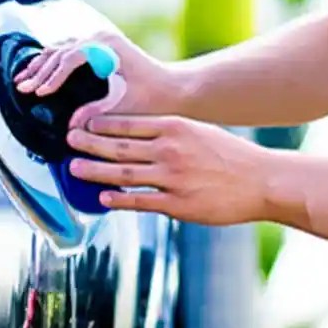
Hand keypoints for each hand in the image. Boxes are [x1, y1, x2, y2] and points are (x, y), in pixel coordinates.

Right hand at [13, 32, 182, 127]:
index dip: (51, 77)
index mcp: (107, 48)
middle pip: (60, 50)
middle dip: (40, 70)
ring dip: (42, 64)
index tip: (39, 93)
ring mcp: (100, 41)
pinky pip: (69, 50)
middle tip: (23, 88)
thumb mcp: (123, 109)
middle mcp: (102, 39)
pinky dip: (53, 61)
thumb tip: (72, 127)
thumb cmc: (156, 98)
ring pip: (61, 48)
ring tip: (24, 79)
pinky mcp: (99, 48)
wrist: (176, 89)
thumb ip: (96, 115)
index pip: (69, 59)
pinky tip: (41, 71)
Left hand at [65, 115, 271, 225]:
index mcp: (174, 127)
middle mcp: (170, 149)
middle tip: (66, 141)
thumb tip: (137, 136)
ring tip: (73, 169)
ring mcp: (172, 178)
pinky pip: (140, 201)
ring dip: (94, 171)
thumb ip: (169, 133)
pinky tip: (102, 198)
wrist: (261, 180)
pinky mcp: (177, 204)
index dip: (99, 124)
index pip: (127, 123)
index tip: (79, 123)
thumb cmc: (230, 156)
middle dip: (88, 144)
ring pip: (123, 174)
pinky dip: (118, 199)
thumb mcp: (199, 132)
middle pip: (118, 147)